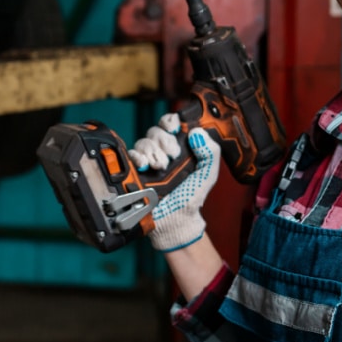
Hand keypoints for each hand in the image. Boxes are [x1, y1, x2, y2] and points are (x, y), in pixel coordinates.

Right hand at [127, 114, 220, 251]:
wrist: (175, 220)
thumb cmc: (190, 198)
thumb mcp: (207, 174)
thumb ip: (210, 153)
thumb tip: (198, 132)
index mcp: (179, 148)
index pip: (170, 124)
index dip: (170, 121)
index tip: (175, 128)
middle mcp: (161, 152)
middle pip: (155, 131)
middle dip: (164, 141)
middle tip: (171, 156)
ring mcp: (147, 161)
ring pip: (143, 141)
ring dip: (152, 152)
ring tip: (160, 168)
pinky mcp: (134, 171)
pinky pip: (130, 154)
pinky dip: (137, 157)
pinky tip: (144, 166)